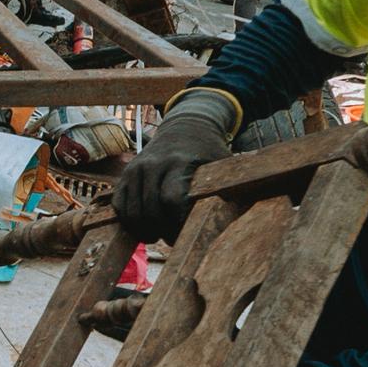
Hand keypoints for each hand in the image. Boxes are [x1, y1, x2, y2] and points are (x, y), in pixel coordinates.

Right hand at [113, 90, 237, 240]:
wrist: (184, 126)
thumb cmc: (208, 152)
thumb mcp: (222, 165)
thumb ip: (226, 188)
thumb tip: (247, 218)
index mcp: (179, 162)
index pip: (171, 200)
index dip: (177, 223)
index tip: (187, 234)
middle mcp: (153, 164)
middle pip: (150, 210)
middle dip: (162, 231)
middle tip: (175, 240)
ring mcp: (136, 169)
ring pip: (132, 211)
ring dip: (145, 230)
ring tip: (160, 235)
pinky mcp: (125, 175)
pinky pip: (119, 206)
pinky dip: (130, 222)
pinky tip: (146, 228)